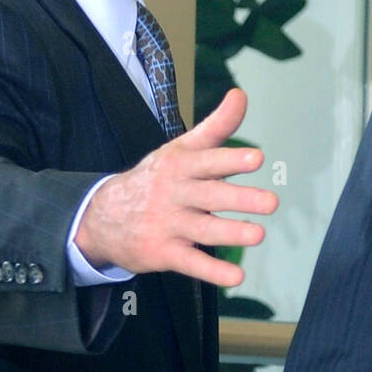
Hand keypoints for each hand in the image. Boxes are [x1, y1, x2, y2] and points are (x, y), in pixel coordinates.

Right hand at [74, 88, 277, 285]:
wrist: (101, 217)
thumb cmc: (155, 179)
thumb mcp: (181, 148)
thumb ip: (217, 126)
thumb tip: (241, 94)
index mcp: (181, 165)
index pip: (208, 160)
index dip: (231, 160)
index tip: (257, 158)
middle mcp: (175, 193)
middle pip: (210, 195)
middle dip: (240, 198)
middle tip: (270, 202)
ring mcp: (167, 224)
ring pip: (202, 229)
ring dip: (231, 233)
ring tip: (258, 235)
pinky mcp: (163, 252)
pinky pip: (191, 263)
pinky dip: (212, 271)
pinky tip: (236, 276)